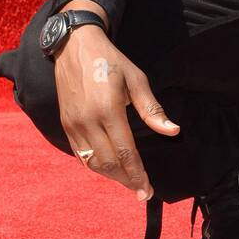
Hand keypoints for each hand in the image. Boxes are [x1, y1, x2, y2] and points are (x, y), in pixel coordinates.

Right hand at [54, 20, 178, 200]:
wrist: (74, 47)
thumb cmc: (110, 62)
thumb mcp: (137, 80)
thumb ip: (152, 110)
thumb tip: (173, 132)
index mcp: (108, 110)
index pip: (126, 153)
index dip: (138, 175)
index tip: (147, 190)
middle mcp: (88, 121)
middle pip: (109, 163)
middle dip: (127, 180)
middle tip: (142, 189)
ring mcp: (74, 124)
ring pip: (93, 163)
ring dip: (112, 175)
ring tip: (129, 180)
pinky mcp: (65, 124)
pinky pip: (80, 154)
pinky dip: (96, 166)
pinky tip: (109, 167)